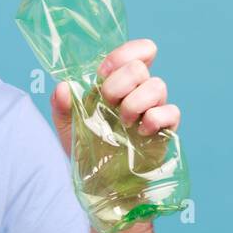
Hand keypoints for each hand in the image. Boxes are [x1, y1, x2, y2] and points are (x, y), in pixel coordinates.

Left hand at [50, 38, 181, 153]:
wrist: (102, 180)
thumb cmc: (88, 147)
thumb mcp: (66, 125)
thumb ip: (61, 104)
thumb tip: (63, 87)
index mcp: (118, 82)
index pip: (136, 52)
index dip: (123, 54)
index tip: (103, 73)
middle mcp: (138, 90)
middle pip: (140, 67)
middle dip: (118, 84)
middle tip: (107, 103)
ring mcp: (154, 108)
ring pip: (158, 86)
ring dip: (134, 103)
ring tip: (123, 122)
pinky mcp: (166, 128)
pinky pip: (171, 112)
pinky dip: (154, 120)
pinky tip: (140, 132)